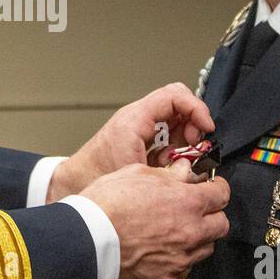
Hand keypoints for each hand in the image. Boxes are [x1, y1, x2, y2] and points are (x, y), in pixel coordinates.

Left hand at [47, 83, 214, 200]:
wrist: (73, 183)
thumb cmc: (95, 177)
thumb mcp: (137, 174)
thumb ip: (169, 171)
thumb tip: (195, 172)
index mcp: (136, 119)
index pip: (175, 95)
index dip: (197, 109)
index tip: (206, 129)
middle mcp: (138, 118)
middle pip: (178, 103)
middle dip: (194, 122)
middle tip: (196, 144)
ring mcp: (139, 127)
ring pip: (175, 118)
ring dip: (186, 136)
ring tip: (184, 157)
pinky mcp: (140, 139)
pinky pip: (167, 134)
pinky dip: (177, 145)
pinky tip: (172, 163)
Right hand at [80, 159, 229, 278]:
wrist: (85, 241)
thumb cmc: (105, 206)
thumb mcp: (137, 174)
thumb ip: (168, 174)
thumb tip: (183, 172)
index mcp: (187, 202)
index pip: (221, 194)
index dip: (217, 188)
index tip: (212, 187)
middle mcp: (190, 232)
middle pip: (221, 224)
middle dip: (212, 215)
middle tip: (196, 210)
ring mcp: (180, 258)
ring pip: (206, 248)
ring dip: (198, 238)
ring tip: (175, 231)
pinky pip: (185, 268)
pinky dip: (179, 258)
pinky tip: (161, 249)